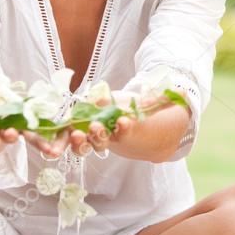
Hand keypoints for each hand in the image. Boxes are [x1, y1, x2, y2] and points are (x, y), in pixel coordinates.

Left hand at [25, 94, 159, 157]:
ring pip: (86, 145)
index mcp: (130, 130)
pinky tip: (52, 145)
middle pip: (105, 140)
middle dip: (100, 135)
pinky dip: (61, 144)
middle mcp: (112, 137)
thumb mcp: (155, 104)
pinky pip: (70, 141)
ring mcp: (95, 138)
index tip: (124, 123)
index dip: (126, 128)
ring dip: (79, 143)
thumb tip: (183, 89)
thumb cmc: (147, 116)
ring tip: (74, 137)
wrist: (139, 136)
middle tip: (96, 128)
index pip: (128, 131)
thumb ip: (165, 97)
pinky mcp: (81, 135)